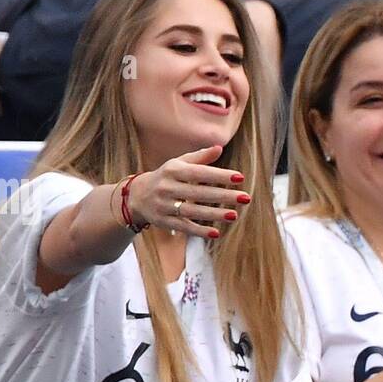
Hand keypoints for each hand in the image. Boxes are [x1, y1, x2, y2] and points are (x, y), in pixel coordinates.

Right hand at [128, 145, 250, 237]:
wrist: (137, 195)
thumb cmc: (166, 177)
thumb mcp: (178, 164)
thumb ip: (200, 157)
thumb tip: (219, 148)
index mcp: (172, 170)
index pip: (199, 173)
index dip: (219, 175)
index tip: (240, 177)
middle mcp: (167, 187)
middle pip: (198, 193)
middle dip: (223, 196)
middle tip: (245, 198)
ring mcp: (164, 205)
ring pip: (192, 211)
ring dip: (214, 215)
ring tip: (234, 215)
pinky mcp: (163, 221)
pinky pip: (183, 227)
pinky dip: (199, 231)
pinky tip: (216, 234)